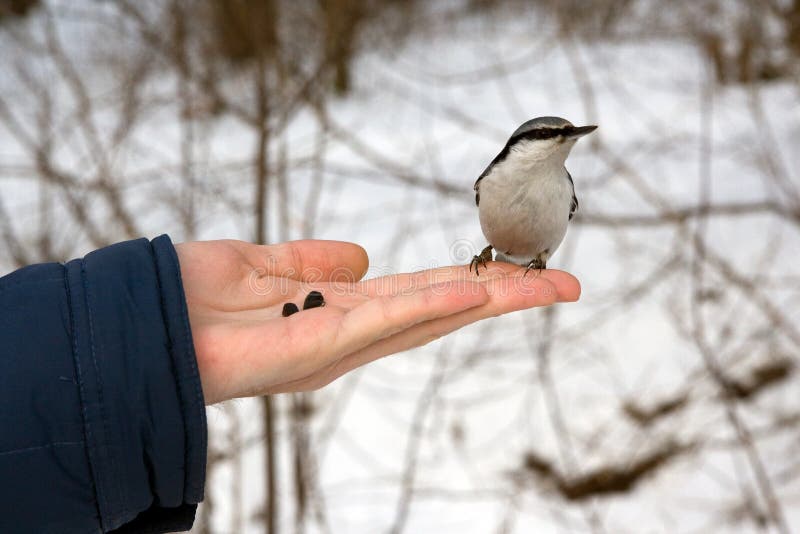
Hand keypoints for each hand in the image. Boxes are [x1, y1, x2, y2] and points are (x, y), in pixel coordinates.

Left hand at [175, 240, 580, 403]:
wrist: (139, 323)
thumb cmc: (190, 299)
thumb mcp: (261, 265)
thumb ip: (309, 260)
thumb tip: (360, 255)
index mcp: (339, 315)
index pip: (420, 296)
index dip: (471, 284)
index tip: (518, 274)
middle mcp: (349, 337)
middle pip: (440, 311)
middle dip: (502, 299)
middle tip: (564, 286)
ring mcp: (337, 347)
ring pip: (427, 317)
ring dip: (487, 301)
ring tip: (544, 287)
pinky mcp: (316, 348)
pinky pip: (382, 322)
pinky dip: (431, 304)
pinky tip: (474, 290)